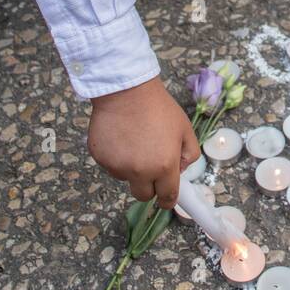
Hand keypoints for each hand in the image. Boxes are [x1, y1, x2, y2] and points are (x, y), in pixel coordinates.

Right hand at [88, 76, 200, 209]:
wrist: (126, 90)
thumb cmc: (158, 107)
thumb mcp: (185, 128)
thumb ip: (189, 154)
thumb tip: (180, 169)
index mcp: (164, 166)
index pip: (167, 197)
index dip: (167, 199)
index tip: (166, 199)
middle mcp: (140, 171)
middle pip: (143, 195)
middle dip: (148, 186)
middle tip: (150, 166)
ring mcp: (117, 166)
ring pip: (125, 178)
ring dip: (130, 168)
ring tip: (134, 141)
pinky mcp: (100, 158)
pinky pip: (110, 165)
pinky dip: (115, 157)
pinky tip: (120, 137)